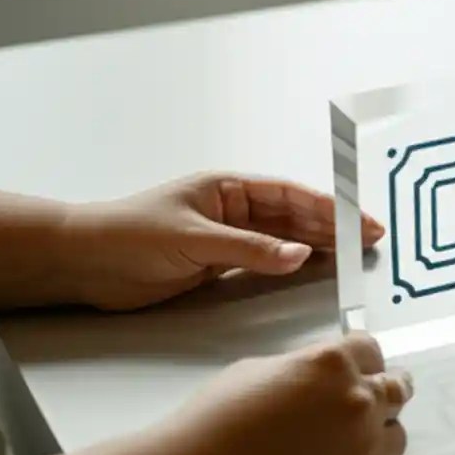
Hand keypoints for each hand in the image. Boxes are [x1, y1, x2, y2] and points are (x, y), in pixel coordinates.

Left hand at [61, 172, 384, 309]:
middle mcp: (232, 209)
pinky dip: (293, 263)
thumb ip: (251, 249)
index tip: (359, 218)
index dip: (329, 207)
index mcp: (227, 188)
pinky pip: (267, 259)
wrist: (84, 262)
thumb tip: (299, 254)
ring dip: (319, 244)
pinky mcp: (219, 263)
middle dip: (334, 225)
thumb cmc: (127, 234)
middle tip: (370, 238)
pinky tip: (314, 266)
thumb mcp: (195, 240)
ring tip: (354, 252)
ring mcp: (227, 235)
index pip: (290, 194)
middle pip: (294, 215)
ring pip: (285, 238)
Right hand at [157, 332, 411, 454]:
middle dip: (385, 391)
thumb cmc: (214, 423)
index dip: (365, 359)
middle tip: (376, 399)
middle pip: (397, 388)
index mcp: (333, 364)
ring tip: (344, 444)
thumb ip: (307, 367)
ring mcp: (366, 448)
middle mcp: (358, 401)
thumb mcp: (260, 369)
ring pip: (395, 434)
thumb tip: (326, 376)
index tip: (365, 367)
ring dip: (378, 433)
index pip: (373, 350)